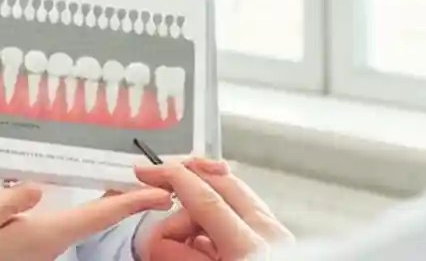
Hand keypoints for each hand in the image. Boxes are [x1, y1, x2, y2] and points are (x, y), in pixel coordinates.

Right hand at [0, 182, 172, 260]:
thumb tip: (37, 189)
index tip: (163, 192)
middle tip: (163, 177)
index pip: (98, 216)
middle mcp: (54, 241)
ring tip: (140, 177)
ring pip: (94, 220)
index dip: (132, 203)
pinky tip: (103, 194)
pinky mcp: (39, 243)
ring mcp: (48, 244)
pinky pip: (79, 222)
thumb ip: (7, 202)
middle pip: (103, 218)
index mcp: (46, 234)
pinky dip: (98, 207)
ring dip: (117, 202)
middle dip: (133, 199)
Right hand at [134, 158, 293, 260]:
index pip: (205, 198)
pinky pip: (240, 215)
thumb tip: (156, 240)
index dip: (172, 179)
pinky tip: (205, 247)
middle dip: (186, 187)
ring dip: (199, 214)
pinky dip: (216, 224)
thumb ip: (178, 256)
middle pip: (219, 185)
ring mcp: (278, 235)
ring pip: (230, 198)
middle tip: (158, 194)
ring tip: (185, 248)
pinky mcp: (278, 240)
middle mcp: (271, 235)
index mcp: (252, 250)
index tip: (147, 172)